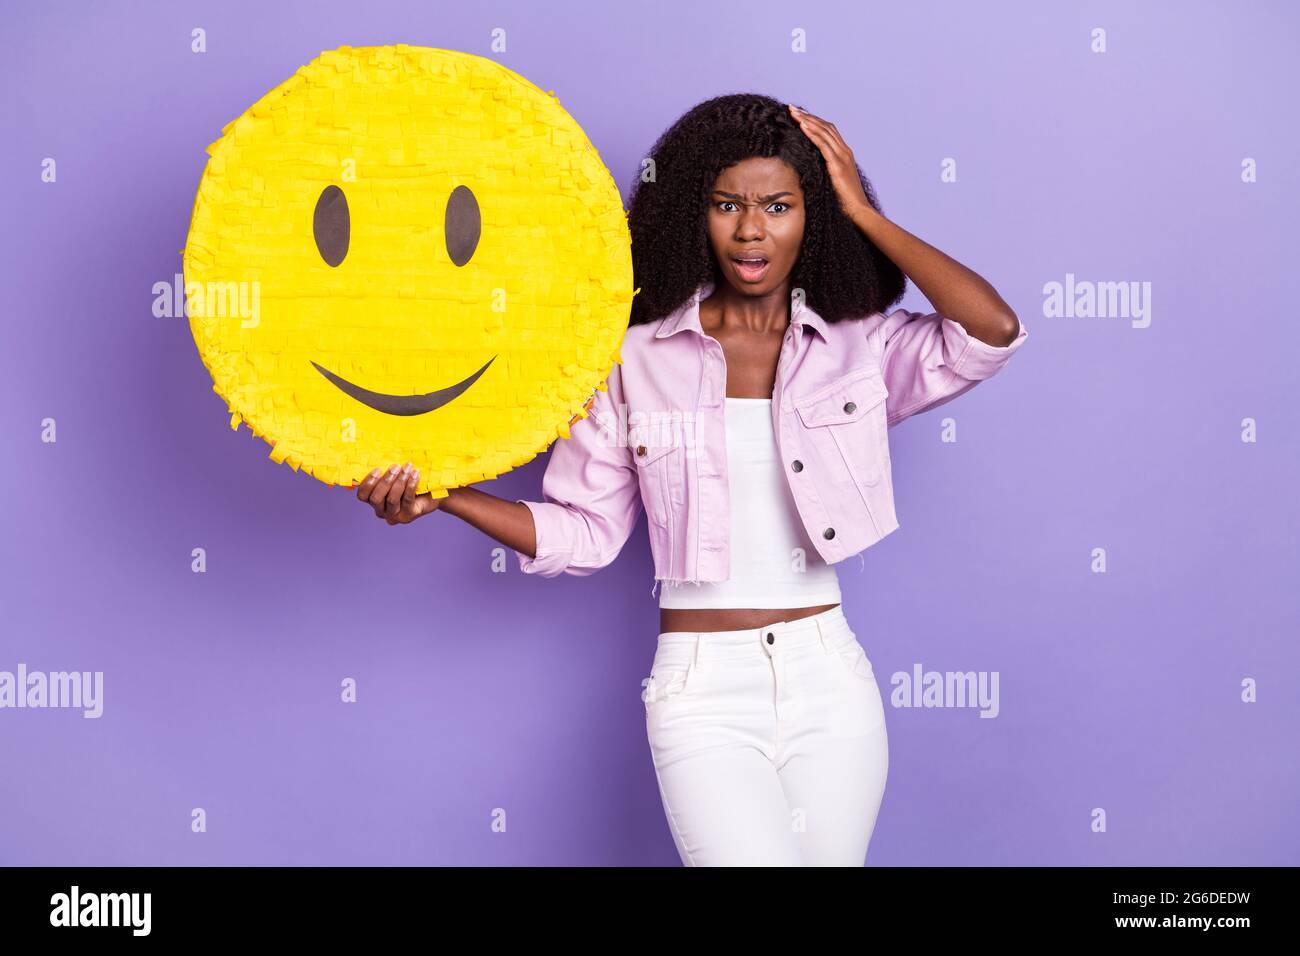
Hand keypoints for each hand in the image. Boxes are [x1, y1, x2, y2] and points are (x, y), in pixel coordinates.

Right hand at [355, 463, 442, 524]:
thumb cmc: (410, 480)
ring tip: (407, 468)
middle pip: (375, 499)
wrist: (433, 493)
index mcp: (374, 500)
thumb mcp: (396, 474)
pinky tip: (415, 474)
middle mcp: (381, 510)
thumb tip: (378, 455)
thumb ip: (385, 469)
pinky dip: (411, 485)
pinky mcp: (408, 516)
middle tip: (396, 467)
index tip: (378, 469)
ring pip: (392, 499)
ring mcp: (394, 515)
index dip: (368, 483)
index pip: (362, 495)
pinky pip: (407, 499)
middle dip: (385, 481)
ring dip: (400, 481)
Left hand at [788, 104, 871, 218]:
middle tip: (792, 108)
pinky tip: (803, 126)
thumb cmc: (845, 201)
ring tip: (794, 113)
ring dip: (808, 121)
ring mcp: (843, 157)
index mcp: (844, 154)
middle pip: (825, 127)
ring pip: (824, 132)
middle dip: (808, 116)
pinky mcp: (838, 165)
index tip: (800, 115)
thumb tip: (811, 169)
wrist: (859, 211)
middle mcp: (845, 152)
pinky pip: (823, 145)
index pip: (828, 131)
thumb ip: (826, 171)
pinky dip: (813, 134)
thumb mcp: (833, 182)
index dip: (814, 121)